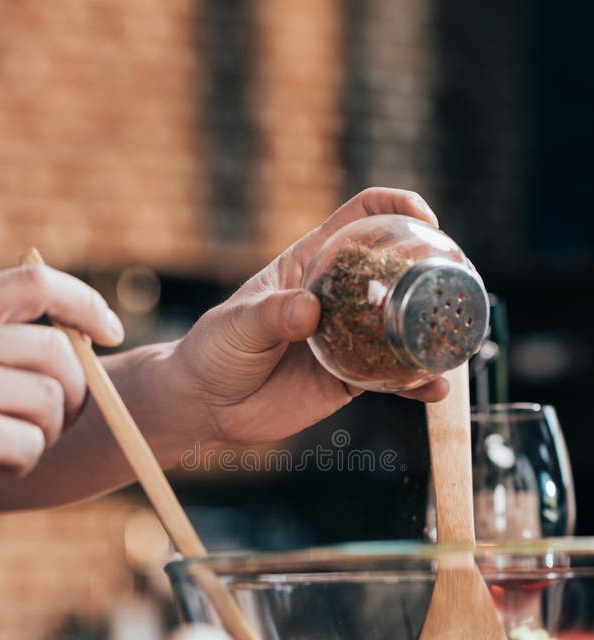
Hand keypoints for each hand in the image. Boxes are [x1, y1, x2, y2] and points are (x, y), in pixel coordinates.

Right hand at [0, 264, 123, 475]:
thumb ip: (14, 340)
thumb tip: (100, 333)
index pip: (35, 284)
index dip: (85, 305)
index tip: (112, 333)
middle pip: (55, 350)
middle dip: (74, 389)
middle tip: (61, 416)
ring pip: (48, 399)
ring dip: (48, 429)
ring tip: (21, 439)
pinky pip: (28, 443)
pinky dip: (27, 459)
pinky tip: (4, 463)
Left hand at [172, 188, 449, 446]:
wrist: (208, 405)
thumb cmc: (215, 351)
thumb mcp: (237, 326)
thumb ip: (272, 315)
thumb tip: (309, 311)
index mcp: (312, 263)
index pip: (361, 217)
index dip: (396, 207)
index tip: (427, 221)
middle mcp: (338, 296)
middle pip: (396, 269)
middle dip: (433, 270)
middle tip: (458, 285)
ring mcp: (349, 337)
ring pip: (402, 326)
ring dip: (432, 331)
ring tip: (457, 341)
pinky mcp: (352, 377)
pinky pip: (393, 377)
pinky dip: (416, 383)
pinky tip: (434, 389)